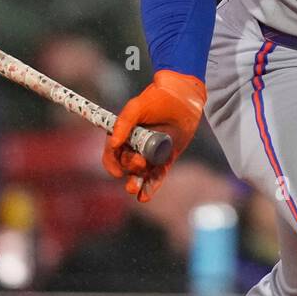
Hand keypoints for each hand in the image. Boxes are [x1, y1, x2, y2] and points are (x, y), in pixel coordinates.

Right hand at [103, 70, 205, 201]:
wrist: (185, 98)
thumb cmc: (159, 98)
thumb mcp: (138, 106)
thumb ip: (124, 123)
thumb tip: (113, 144)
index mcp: (124, 134)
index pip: (112, 154)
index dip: (111, 164)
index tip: (117, 171)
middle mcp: (136, 146)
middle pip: (126, 165)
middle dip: (130, 168)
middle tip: (141, 162)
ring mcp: (151, 153)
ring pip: (140, 174)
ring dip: (135, 184)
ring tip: (134, 190)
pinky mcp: (166, 159)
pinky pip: (157, 176)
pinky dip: (151, 187)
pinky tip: (145, 196)